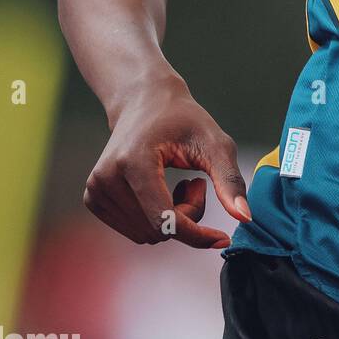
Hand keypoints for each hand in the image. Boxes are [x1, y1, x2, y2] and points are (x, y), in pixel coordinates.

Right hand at [83, 75, 251, 248]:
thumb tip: (245, 219)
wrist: (145, 101)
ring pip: (145, 236)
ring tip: (178, 183)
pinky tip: (160, 190)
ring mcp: (95, 190)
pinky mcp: (92, 199)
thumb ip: (229, 181)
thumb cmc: (185, 119)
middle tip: (196, 183)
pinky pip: (134, 231)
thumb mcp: (215, 143)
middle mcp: (106, 178)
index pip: (165, 221)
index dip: (196, 235)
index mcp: (133, 162)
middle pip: (156, 231)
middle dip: (186, 217)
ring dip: (171, 219)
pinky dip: (154, 220)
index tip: (223, 238)